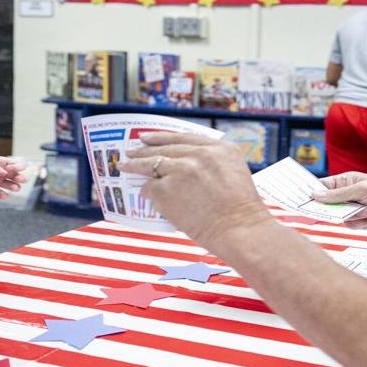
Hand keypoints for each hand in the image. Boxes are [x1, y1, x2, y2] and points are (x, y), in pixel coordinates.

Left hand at [0, 154, 27, 197]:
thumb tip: (4, 172)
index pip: (15, 164)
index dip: (19, 166)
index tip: (15, 169)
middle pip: (16, 175)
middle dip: (21, 177)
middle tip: (20, 179)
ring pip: (10, 185)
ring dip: (14, 187)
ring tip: (14, 188)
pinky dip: (3, 195)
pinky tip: (3, 196)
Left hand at [120, 132, 270, 245]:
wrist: (238, 229)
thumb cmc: (241, 210)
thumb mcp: (234, 172)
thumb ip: (212, 162)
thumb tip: (183, 164)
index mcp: (219, 148)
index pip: (184, 137)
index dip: (162, 137)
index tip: (148, 137)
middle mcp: (199, 154)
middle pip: (165, 148)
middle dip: (145, 149)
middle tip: (132, 151)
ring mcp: (181, 170)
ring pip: (151, 163)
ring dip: (135, 164)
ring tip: (125, 165)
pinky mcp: (166, 188)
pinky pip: (150, 187)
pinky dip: (146, 190)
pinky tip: (142, 192)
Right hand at [311, 171, 366, 230]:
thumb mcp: (359, 189)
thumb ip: (337, 195)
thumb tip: (315, 195)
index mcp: (346, 181)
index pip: (324, 186)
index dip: (313, 192)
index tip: (302, 198)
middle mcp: (347, 195)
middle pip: (328, 204)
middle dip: (332, 208)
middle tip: (329, 211)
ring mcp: (353, 209)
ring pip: (340, 217)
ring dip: (354, 215)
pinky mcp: (360, 221)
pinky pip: (351, 225)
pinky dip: (362, 222)